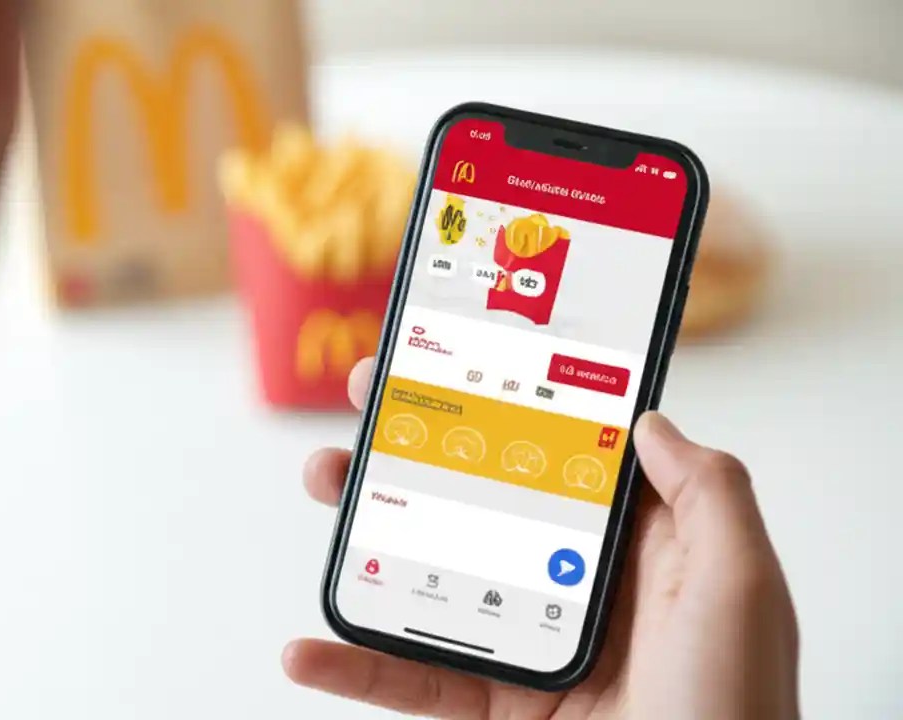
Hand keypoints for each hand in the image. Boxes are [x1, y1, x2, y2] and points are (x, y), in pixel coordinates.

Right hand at [287, 359, 799, 719]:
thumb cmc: (739, 717)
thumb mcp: (742, 590)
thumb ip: (707, 495)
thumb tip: (650, 420)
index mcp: (638, 551)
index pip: (559, 457)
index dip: (505, 405)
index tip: (455, 359)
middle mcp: (575, 590)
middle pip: (477, 501)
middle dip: (416, 449)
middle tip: (365, 404)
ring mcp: (527, 648)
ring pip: (429, 577)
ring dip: (366, 534)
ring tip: (324, 486)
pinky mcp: (494, 709)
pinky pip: (410, 682)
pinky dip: (352, 670)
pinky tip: (308, 650)